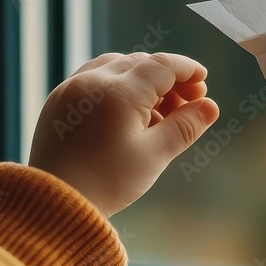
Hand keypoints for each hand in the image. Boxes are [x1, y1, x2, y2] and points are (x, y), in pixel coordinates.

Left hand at [28, 52, 219, 215]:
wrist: (53, 203)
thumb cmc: (107, 183)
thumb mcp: (155, 155)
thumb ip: (185, 126)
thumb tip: (211, 107)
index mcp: (119, 92)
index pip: (163, 65)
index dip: (188, 70)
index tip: (203, 81)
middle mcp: (92, 81)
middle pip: (141, 62)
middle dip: (168, 78)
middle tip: (186, 104)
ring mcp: (71, 88)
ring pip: (117, 66)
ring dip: (143, 80)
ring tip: (157, 112)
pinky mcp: (59, 100)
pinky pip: (94, 77)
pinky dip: (118, 85)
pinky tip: (129, 113)